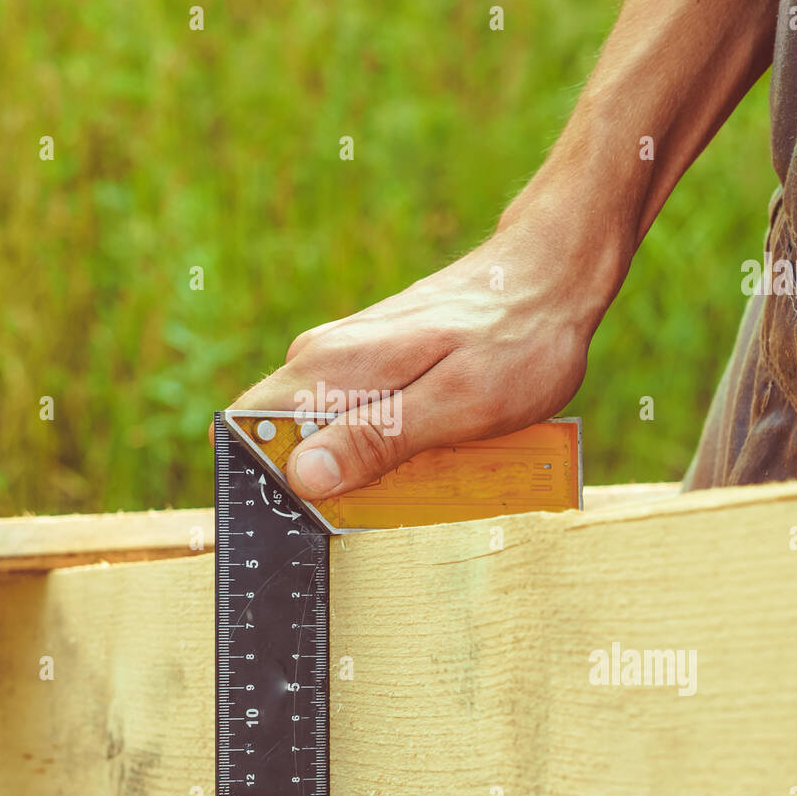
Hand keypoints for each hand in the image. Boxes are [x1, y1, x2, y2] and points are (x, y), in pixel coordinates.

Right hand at [218, 204, 628, 500]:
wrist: (549, 276)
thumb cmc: (516, 340)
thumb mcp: (457, 404)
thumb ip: (377, 439)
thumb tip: (304, 475)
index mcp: (330, 367)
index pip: (247, 432)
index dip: (263, 484)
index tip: (308, 519)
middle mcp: (323, 358)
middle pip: (278, 440)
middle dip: (316, 485)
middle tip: (382, 500)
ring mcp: (345, 358)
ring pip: (317, 433)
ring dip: (354, 469)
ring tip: (418, 474)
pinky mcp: (370, 363)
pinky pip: (350, 419)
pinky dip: (378, 447)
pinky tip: (424, 451)